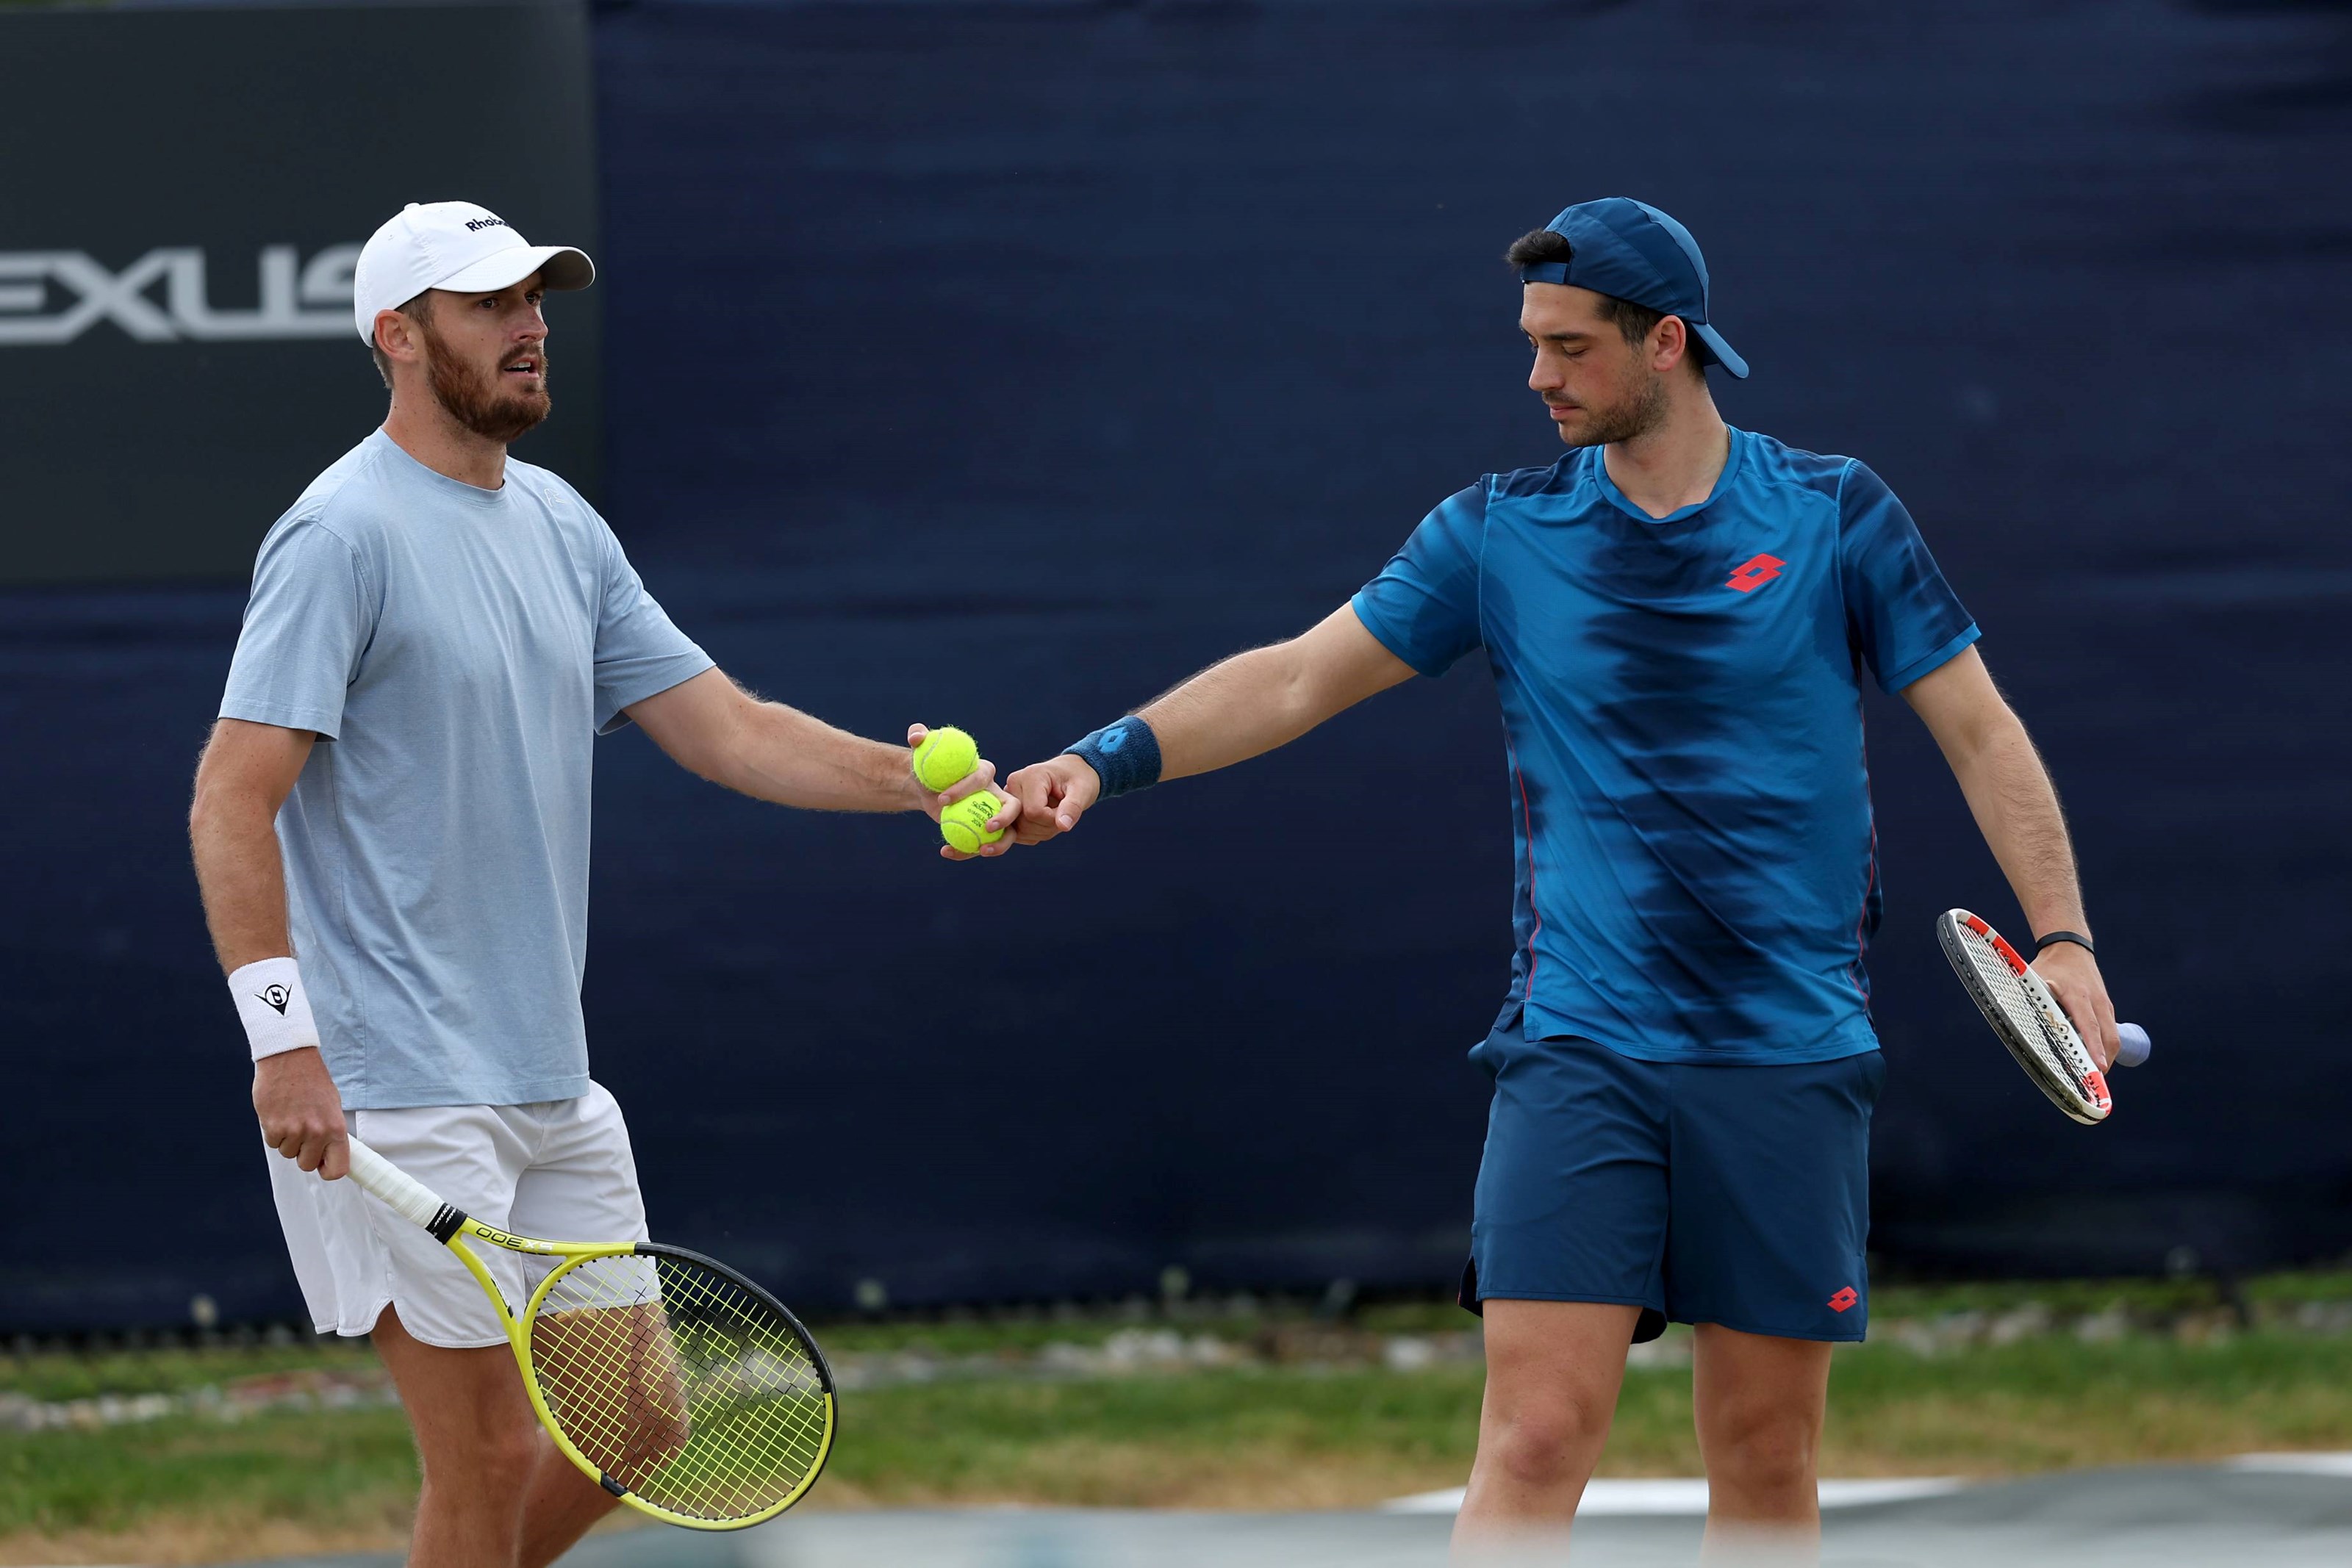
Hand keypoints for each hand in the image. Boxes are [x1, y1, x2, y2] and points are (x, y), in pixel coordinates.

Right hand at [254, 1046, 349, 1178]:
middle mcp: (317, 1133)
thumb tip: (328, 1155)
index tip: (323, 1165)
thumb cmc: (313, 1080)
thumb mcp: (332, 1105)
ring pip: (288, 1153)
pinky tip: (279, 1114)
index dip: (328, 1170)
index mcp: (336, 1128)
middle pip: (307, 1165)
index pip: (338, 1168)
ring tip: (292, 1117)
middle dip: (303, 1153)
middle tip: (303, 1134)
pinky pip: (273, 1143)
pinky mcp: (273, 1126)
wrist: (290, 1059)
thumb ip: (331, 1132)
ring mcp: (294, 1131)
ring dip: (288, 1140)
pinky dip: (274, 1132)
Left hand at [905, 724, 1024, 859]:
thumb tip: (916, 734)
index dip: (966, 787)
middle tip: (987, 828)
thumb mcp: (921, 749)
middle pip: (1011, 805)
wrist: (925, 788)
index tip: (942, 799)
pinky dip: (966, 851)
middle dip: (1005, 817)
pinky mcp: (982, 831)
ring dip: (1000, 844)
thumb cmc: (926, 765)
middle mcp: (995, 794)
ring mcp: (992, 815)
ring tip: (982, 851)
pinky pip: (980, 843)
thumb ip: (919, 735)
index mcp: (984, 771)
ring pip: (1007, 831)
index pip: (983, 778)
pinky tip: (946, 852)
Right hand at [1001, 754, 1101, 845]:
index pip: (1034, 812)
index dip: (1052, 819)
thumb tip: (1063, 826)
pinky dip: (1035, 834)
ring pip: (1020, 831)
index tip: (1065, 809)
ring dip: (1042, 831)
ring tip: (1055, 815)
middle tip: (1061, 813)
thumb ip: (1073, 807)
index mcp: (1030, 776)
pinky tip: (1046, 820)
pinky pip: (1018, 833)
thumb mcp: (1083, 790)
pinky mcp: (1008, 810)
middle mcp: (1013, 785)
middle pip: (1025, 823)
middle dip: (1047, 826)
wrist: (1070, 773)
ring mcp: (1008, 798)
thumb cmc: (1078, 778)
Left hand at [2032, 943, 2119, 1071]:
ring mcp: (2104, 1004)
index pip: (2089, 1026)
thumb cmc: (2049, 966)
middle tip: (2093, 1081)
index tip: (2099, 1067)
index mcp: (2078, 995)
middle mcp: (2096, 1001)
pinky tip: (2094, 1057)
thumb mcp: (2035, 979)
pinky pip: (2110, 1030)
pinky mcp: (2107, 1007)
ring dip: (2105, 1056)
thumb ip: (2026, 997)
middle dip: (2104, 1061)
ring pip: (2113, 1036)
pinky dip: (2105, 1046)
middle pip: (2108, 1037)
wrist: (2070, 947)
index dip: (2094, 1048)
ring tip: (2093, 1073)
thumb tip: (2008, 1014)